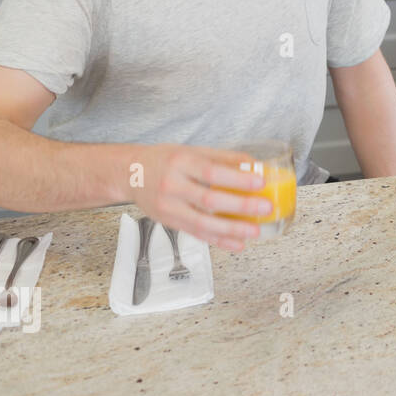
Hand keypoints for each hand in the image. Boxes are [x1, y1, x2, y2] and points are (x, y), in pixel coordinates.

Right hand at [125, 144, 271, 251]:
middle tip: (265, 208)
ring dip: (231, 230)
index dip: (236, 180)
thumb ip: (223, 158)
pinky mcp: (169, 222)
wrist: (130, 173)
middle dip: (240, 206)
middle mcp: (172, 186)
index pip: (211, 173)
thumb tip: (254, 165)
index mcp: (181, 163)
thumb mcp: (192, 151)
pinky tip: (236, 244)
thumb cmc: (164, 160)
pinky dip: (218, 241)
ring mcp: (169, 207)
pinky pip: (196, 234)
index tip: (259, 182)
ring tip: (254, 231)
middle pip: (209, 200)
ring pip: (202, 223)